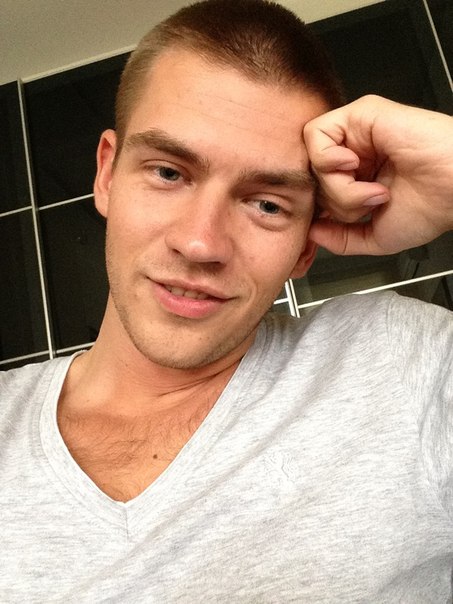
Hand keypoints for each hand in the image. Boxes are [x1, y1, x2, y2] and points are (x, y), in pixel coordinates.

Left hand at [303, 95, 452, 254]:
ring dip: (340, 187)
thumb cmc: (430, 207)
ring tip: (374, 190)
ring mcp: (357, 134)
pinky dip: (329, 160)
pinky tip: (357, 165)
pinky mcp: (360, 114)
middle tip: (372, 203)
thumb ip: (340, 239)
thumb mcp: (377, 237)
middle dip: (338, 203)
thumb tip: (312, 232)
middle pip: (313, 179)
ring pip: (313, 161)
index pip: (319, 191)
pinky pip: (315, 135)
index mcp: (361, 177)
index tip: (341, 223)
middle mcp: (357, 154)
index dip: (323, 210)